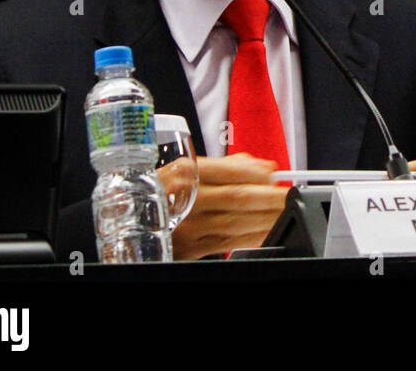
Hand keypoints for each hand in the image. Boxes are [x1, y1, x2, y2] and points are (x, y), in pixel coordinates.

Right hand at [170, 153, 286, 260]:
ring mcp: (188, 226)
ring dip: (266, 218)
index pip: (230, 172)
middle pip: (238, 198)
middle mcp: (186, 199)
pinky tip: (267, 230)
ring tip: (284, 212)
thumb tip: (264, 167)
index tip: (277, 176)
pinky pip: (228, 242)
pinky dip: (253, 236)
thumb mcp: (186, 170)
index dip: (259, 175)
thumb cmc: (161, 192)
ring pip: (237, 222)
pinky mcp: (190, 248)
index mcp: (185, 173)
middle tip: (289, 196)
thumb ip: (226, 167)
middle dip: (270, 198)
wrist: (126, 220)